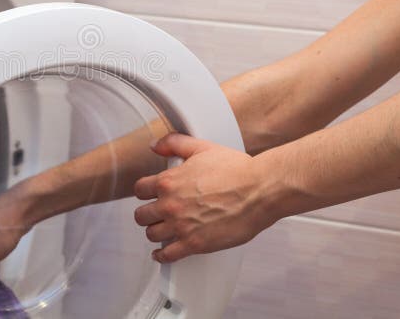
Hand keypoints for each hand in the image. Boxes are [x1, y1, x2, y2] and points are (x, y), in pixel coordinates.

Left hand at [133, 133, 276, 262]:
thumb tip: (155, 145)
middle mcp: (170, 205)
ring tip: (162, 230)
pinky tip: (162, 253)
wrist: (260, 191)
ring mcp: (181, 226)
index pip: (139, 190)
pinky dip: (162, 256)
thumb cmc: (236, 170)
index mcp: (169, 181)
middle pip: (141, 215)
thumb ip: (174, 143)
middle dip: (147, 214)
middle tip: (155, 214)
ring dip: (155, 232)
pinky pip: (167, 255)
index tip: (149, 195)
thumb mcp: (202, 147)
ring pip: (151, 234)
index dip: (144, 192)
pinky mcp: (195, 244)